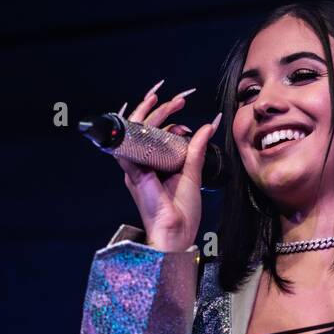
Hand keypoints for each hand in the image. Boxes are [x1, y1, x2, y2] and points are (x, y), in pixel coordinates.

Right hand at [116, 80, 221, 251]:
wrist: (176, 231)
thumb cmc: (182, 212)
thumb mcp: (192, 174)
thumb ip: (197, 149)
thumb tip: (207, 127)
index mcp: (155, 165)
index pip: (154, 134)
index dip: (164, 118)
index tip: (181, 110)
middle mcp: (142, 165)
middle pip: (144, 130)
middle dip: (159, 111)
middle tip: (177, 102)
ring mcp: (136, 168)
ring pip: (135, 132)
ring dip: (149, 114)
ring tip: (166, 103)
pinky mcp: (133, 173)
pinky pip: (126, 146)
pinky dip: (133, 130)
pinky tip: (145, 117)